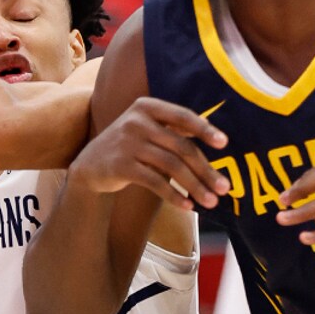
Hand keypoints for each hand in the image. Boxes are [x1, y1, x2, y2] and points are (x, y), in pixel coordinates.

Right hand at [68, 98, 229, 212]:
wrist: (89, 166)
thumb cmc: (129, 148)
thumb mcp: (148, 131)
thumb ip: (174, 131)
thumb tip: (216, 138)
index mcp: (147, 107)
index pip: (182, 116)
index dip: (204, 129)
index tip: (223, 143)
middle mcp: (136, 121)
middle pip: (181, 146)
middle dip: (205, 169)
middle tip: (224, 187)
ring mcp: (127, 143)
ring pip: (171, 166)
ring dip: (195, 186)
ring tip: (210, 201)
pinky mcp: (121, 165)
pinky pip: (155, 182)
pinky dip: (174, 195)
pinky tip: (187, 206)